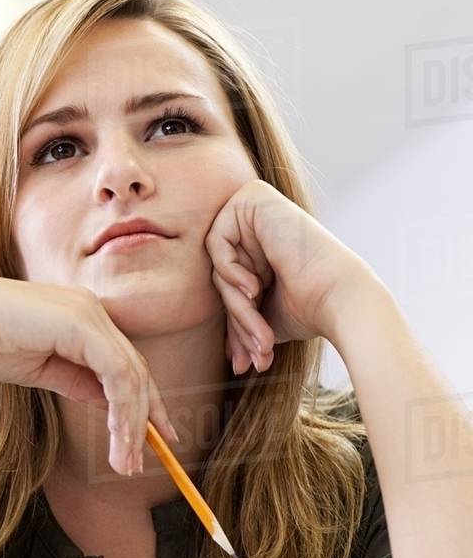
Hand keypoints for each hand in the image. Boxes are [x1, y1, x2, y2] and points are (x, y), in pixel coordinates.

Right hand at [0, 275, 179, 475]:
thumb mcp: (37, 368)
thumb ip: (74, 379)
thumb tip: (107, 402)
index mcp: (79, 316)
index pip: (122, 361)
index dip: (141, 401)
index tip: (151, 436)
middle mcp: (90, 309)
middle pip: (135, 368)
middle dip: (145, 417)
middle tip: (143, 459)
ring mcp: (89, 313)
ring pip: (131, 374)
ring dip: (133, 424)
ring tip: (126, 463)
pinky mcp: (83, 325)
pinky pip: (118, 374)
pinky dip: (123, 411)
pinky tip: (119, 440)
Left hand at [205, 179, 369, 373]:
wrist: (340, 301)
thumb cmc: (308, 311)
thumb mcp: (261, 316)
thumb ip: (237, 317)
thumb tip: (227, 355)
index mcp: (261, 245)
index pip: (225, 283)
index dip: (234, 322)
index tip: (246, 359)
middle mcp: (258, 224)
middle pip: (220, 273)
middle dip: (236, 317)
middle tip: (256, 349)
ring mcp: (256, 208)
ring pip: (218, 263)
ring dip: (235, 303)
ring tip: (260, 331)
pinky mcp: (254, 198)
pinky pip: (217, 240)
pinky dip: (230, 271)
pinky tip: (254, 288)